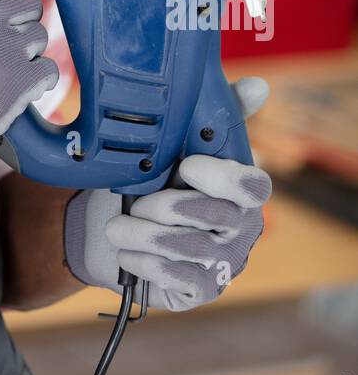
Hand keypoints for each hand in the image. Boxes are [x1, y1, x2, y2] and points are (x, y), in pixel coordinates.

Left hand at [63, 77, 271, 310]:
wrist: (116, 225)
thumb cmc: (154, 180)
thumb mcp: (176, 145)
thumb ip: (216, 115)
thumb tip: (258, 85)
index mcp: (242, 191)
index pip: (254, 186)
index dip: (222, 177)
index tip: (185, 164)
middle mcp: (242, 229)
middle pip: (216, 218)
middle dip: (168, 207)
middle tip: (135, 203)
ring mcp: (224, 263)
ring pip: (191, 249)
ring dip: (146, 236)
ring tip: (116, 227)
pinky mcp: (202, 290)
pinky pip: (179, 279)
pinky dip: (146, 263)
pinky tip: (127, 252)